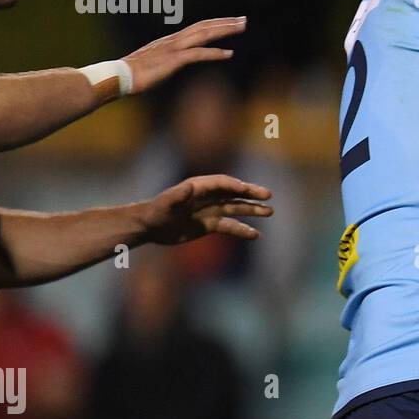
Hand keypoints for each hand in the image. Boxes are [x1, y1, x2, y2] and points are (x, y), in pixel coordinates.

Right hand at [122, 17, 246, 94]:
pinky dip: (215, 53)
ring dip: (224, 30)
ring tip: (242, 28)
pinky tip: (229, 53)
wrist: (118, 77)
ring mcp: (173, 49)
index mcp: (170, 41)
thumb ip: (165, 61)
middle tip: (243, 20)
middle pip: (204, 27)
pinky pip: (198, 54)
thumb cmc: (132, 74)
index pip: (197, 28)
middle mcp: (173, 41)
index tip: (230, 22)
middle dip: (225, 23)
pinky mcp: (173, 60)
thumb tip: (169, 65)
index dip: (214, 24)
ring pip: (204, 35)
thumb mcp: (153, 64)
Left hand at [140, 176, 272, 244]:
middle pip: (234, 193)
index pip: (223, 183)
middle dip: (251, 194)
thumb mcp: (165, 204)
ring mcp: (210, 210)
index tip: (251, 190)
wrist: (149, 227)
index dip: (237, 186)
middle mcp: (208, 196)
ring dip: (252, 210)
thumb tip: (189, 188)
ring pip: (236, 209)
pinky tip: (255, 234)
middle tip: (268, 196)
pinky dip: (242, 230)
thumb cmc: (155, 212)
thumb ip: (177, 196)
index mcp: (200, 187)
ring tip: (269, 212)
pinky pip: (229, 226)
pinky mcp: (209, 225)